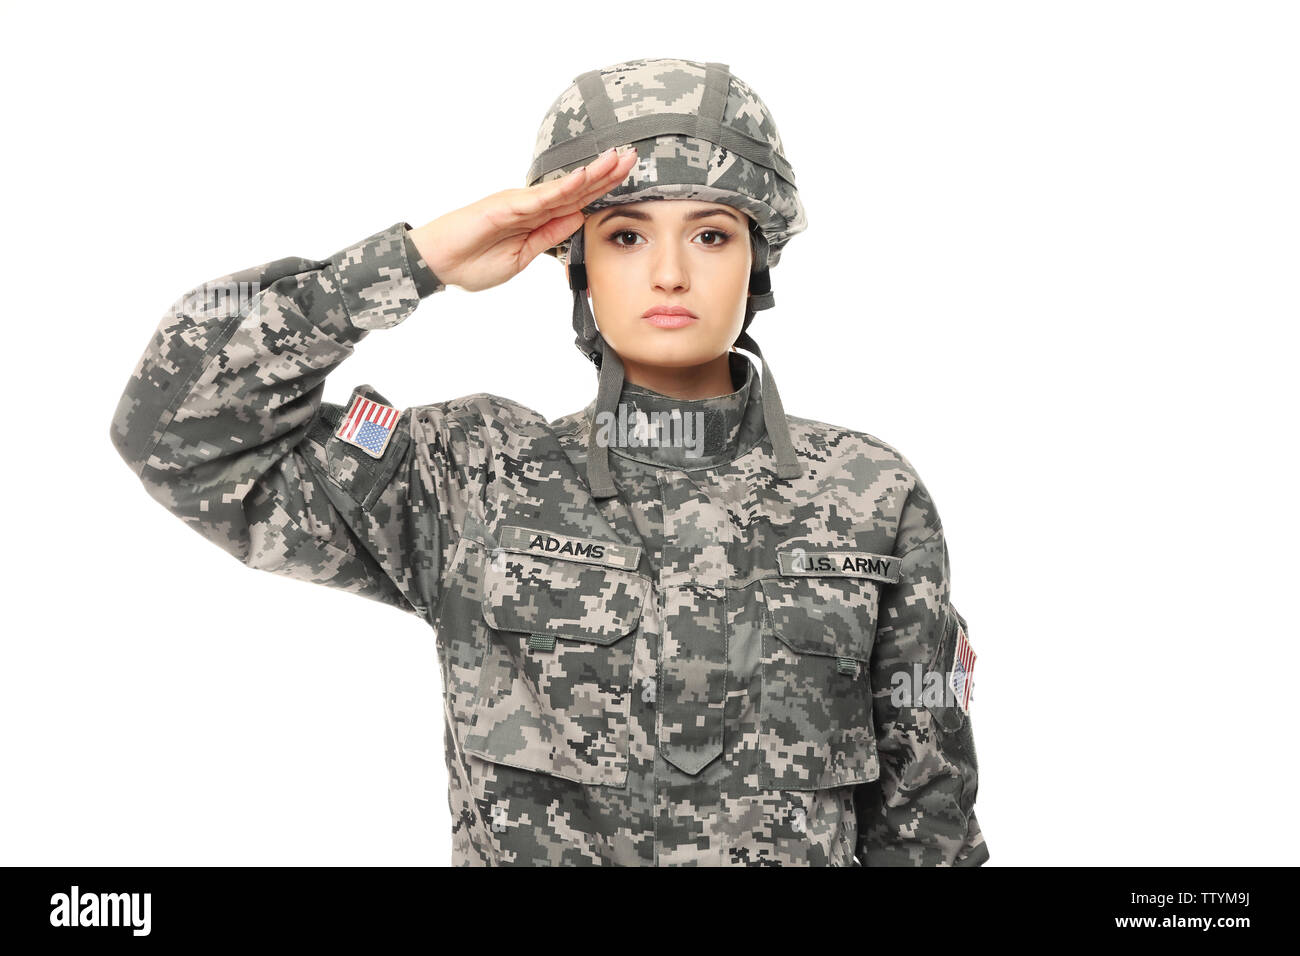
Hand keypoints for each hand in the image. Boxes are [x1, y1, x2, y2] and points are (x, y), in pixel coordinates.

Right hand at [406, 146, 636, 292]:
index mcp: (535, 218)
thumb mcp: (522, 256)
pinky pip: (541, 197)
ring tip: (618, 158)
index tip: (627, 176)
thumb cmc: (473, 262)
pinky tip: (585, 177)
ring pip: (564, 187)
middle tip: (634, 155)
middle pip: (576, 187)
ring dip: (592, 172)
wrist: (438, 264)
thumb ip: (549, 236)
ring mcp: (518, 203)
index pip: (576, 201)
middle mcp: (530, 205)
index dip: (602, 188)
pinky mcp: (505, 206)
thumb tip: (578, 219)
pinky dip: (564, 187)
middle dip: (607, 172)